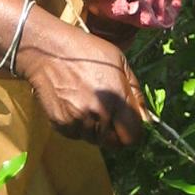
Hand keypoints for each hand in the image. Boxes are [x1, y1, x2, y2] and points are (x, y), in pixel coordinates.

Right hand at [15, 11, 147, 147]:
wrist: (48, 51)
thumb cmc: (87, 52)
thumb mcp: (120, 62)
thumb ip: (135, 93)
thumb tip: (146, 118)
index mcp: (117, 99)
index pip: (133, 136)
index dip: (133, 132)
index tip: (128, 125)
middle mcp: (99, 115)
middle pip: (114, 143)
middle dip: (114, 133)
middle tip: (107, 115)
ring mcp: (78, 122)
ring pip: (94, 140)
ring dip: (94, 129)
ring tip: (86, 105)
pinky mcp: (61, 125)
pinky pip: (75, 135)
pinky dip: (77, 126)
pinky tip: (73, 106)